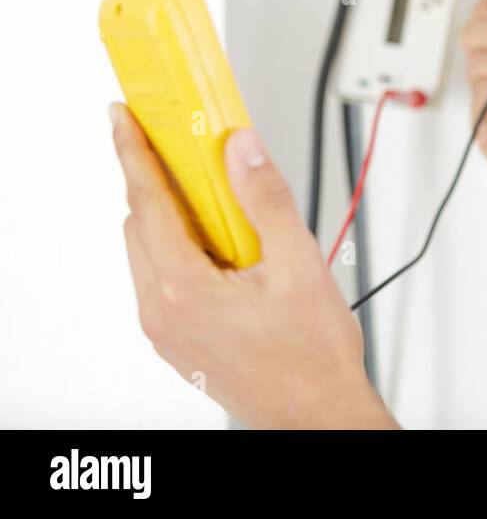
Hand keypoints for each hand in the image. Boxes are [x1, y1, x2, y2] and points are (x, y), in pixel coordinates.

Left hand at [109, 102, 397, 428]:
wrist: (317, 414)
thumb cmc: (312, 355)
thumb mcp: (300, 263)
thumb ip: (266, 199)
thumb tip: (241, 150)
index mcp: (183, 289)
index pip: (148, 202)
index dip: (133, 151)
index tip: (123, 119)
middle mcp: (162, 311)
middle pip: (142, 224)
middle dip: (161, 181)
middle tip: (186, 148)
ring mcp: (166, 328)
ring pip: (151, 252)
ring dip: (176, 218)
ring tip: (220, 200)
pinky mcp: (178, 339)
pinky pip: (164, 279)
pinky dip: (183, 249)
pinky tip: (226, 245)